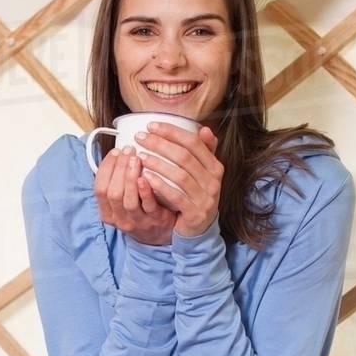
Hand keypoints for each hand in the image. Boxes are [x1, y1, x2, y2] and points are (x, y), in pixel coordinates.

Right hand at [93, 144, 177, 245]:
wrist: (160, 235)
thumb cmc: (140, 212)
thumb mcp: (121, 202)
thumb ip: (116, 183)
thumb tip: (117, 153)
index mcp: (107, 213)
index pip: (99, 189)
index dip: (106, 168)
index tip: (115, 152)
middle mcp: (119, 219)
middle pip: (112, 193)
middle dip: (118, 169)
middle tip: (128, 150)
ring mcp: (137, 222)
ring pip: (128, 200)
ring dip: (130, 177)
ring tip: (136, 158)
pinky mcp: (155, 221)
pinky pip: (148, 205)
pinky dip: (145, 190)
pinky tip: (146, 175)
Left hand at [134, 122, 223, 236]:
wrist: (199, 230)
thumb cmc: (195, 196)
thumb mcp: (202, 174)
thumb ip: (204, 152)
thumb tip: (205, 129)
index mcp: (215, 167)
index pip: (193, 143)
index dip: (172, 132)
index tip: (151, 126)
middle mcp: (213, 181)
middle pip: (185, 157)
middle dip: (160, 144)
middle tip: (140, 138)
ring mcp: (205, 198)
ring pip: (180, 176)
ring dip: (158, 164)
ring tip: (140, 156)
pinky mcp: (195, 214)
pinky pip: (176, 197)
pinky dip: (161, 186)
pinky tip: (146, 178)